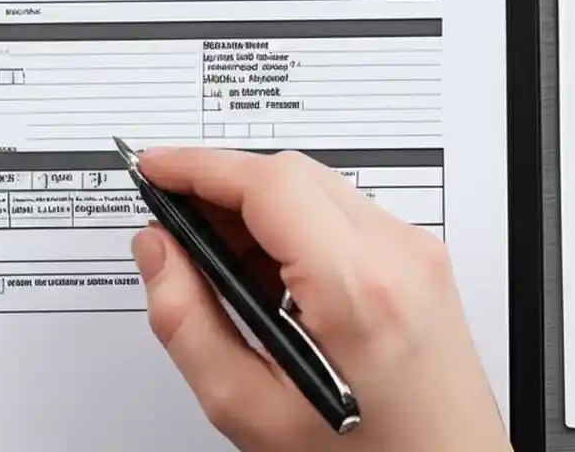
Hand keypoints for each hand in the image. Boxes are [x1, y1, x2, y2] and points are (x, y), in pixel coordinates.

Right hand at [130, 148, 511, 451]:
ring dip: (253, 205)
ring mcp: (417, 252)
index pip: (268, 184)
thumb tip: (157, 250)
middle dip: (219, 184)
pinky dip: (289, 224)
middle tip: (172, 221)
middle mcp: (399, 255)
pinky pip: (340, 211)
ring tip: (213, 257)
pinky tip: (263, 270)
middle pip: (290, 175)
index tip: (155, 170)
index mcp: (359, 290)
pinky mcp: (419, 259)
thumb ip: (187, 322)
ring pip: (314, 186)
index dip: (199, 167)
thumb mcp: (250, 407)